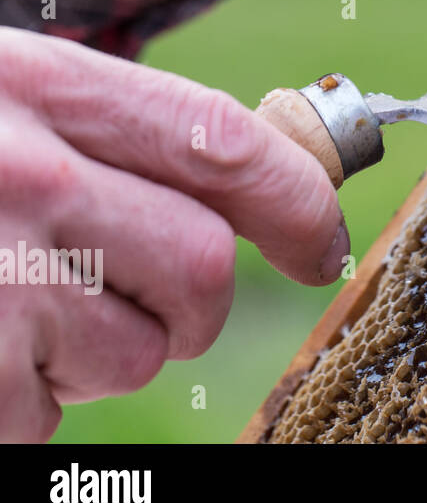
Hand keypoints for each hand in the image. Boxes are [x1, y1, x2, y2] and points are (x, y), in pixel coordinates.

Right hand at [0, 28, 347, 440]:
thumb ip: (109, 127)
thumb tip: (253, 179)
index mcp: (36, 85)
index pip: (222, 141)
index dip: (296, 199)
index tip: (319, 242)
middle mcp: (21, 176)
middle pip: (201, 266)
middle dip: (191, 304)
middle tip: (140, 302)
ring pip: (132, 352)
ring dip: (96, 354)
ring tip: (9, 312)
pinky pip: (43, 417)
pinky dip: (23, 406)